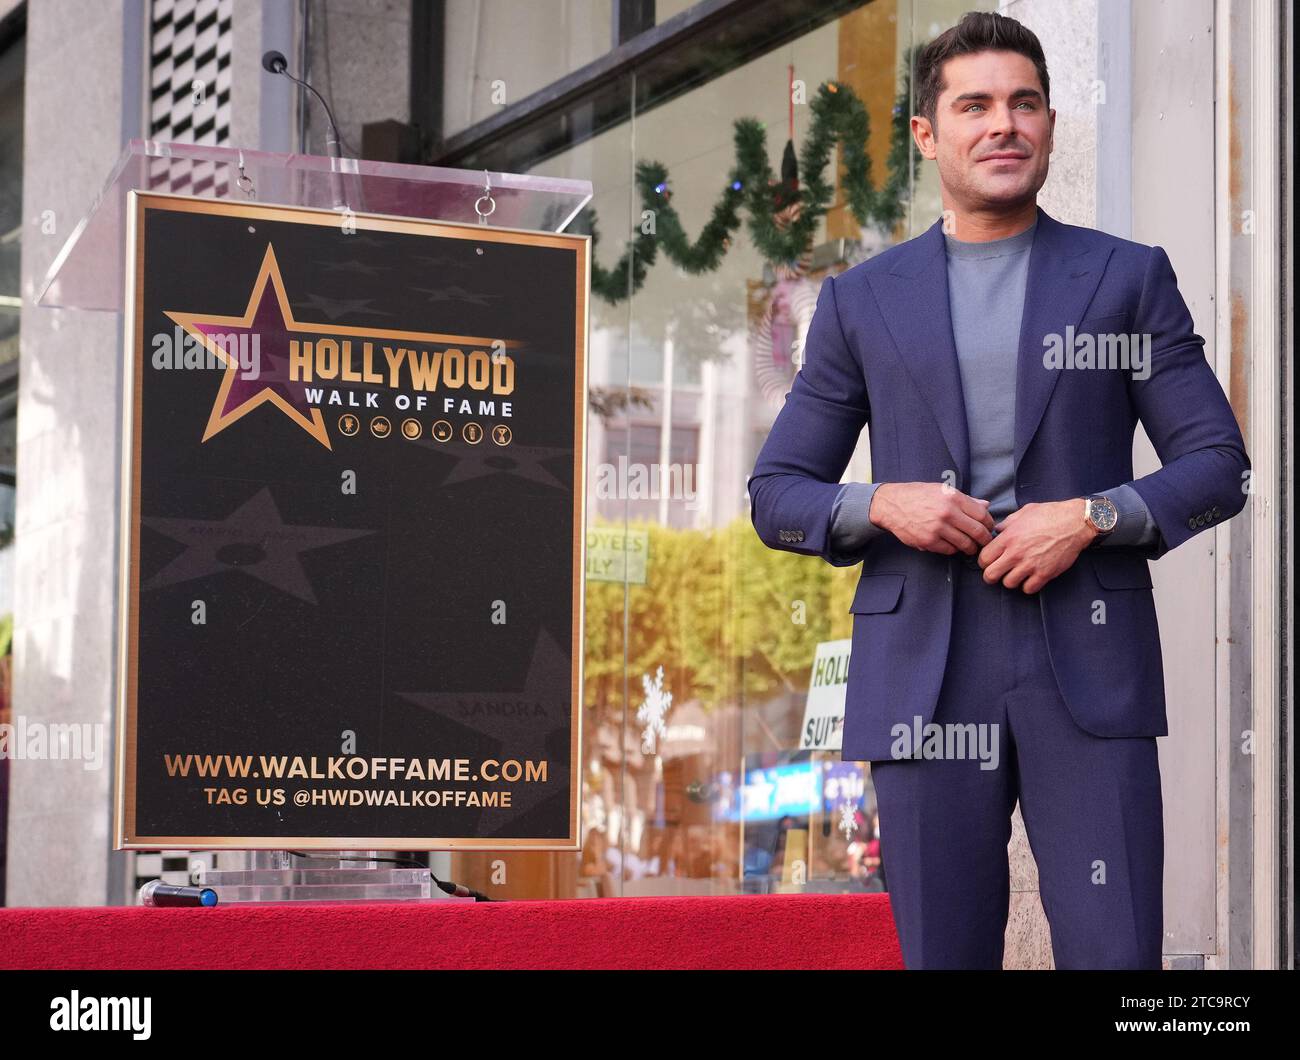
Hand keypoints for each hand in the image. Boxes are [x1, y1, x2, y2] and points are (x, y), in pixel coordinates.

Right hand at [870, 482, 996, 554]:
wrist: (891, 504)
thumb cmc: (918, 495)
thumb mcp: (942, 490)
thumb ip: (965, 500)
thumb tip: (986, 505)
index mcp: (953, 498)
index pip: (982, 515)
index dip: (989, 524)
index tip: (988, 528)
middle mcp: (947, 513)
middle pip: (977, 532)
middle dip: (984, 539)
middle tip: (984, 542)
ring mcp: (937, 528)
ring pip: (965, 544)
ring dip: (970, 547)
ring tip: (969, 546)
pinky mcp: (928, 541)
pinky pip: (949, 550)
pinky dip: (953, 549)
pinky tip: (952, 545)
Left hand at [977, 499, 1095, 592]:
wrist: (1075, 522)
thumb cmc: (1050, 514)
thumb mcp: (1023, 512)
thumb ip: (1007, 523)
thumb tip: (996, 530)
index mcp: (1008, 538)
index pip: (984, 558)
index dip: (984, 561)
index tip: (990, 561)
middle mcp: (1016, 553)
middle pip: (990, 576)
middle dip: (991, 576)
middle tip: (997, 573)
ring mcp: (1031, 565)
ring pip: (1009, 584)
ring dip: (1011, 580)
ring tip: (1017, 574)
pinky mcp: (1045, 573)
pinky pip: (1028, 589)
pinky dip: (1028, 586)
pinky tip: (1030, 578)